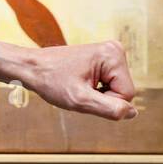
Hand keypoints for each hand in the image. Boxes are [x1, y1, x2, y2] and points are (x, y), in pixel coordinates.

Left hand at [0, 39, 137, 119]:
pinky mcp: (102, 60)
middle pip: (122, 91)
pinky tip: (77, 83)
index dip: (105, 102)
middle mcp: (115, 50)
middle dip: (100, 98)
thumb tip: (133, 112)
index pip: (127, 95)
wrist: (30, 67)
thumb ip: (109, 109)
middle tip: (77, 89)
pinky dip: (92, 90)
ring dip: (95, 95)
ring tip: (76, 85)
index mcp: (113, 55)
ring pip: (115, 90)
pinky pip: (107, 85)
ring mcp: (108, 55)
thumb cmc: (50, 80)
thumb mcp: (79, 99)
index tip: (82, 92)